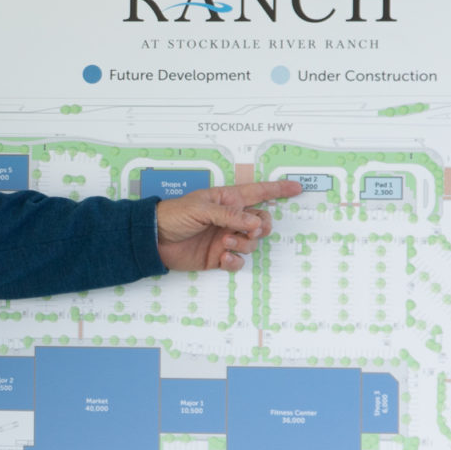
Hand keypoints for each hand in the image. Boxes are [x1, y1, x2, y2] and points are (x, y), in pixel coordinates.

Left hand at [153, 180, 304, 271]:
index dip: (277, 190)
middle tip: (247, 230)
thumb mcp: (201, 208)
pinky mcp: (218, 256)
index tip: (296, 188)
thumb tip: (253, 223)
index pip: (258, 193)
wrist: (154, 239)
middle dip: (261, 227)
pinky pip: (238, 261)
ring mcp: (226, 238)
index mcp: (227, 200)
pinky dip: (235, 261)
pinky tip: (223, 258)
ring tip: (224, 242)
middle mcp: (230, 219)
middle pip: (262, 223)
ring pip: (252, 243)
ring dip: (243, 243)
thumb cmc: (174, 215)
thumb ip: (229, 215)